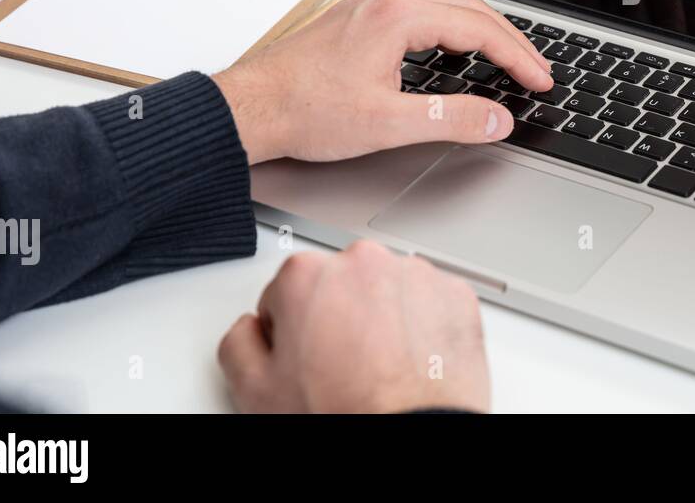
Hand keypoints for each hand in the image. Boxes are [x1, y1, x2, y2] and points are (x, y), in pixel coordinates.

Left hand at [212, 0, 552, 163]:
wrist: (248, 109)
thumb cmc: (303, 112)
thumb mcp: (387, 124)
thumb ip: (450, 118)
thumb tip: (497, 118)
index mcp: (396, 18)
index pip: (478, 30)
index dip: (518, 57)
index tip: (540, 80)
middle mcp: (384, 2)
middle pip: (468, 9)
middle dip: (509, 41)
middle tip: (536, 70)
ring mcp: (369, 6)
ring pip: (446, 6)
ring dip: (482, 32)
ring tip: (508, 60)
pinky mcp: (358, 17)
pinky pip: (422, 11)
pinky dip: (453, 29)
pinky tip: (456, 49)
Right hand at [218, 241, 489, 412]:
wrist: (411, 434)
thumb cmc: (346, 413)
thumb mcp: (255, 389)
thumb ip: (239, 341)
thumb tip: (250, 329)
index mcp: (306, 274)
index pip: (286, 292)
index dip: (292, 329)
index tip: (306, 353)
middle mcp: (362, 261)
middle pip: (339, 283)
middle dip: (337, 315)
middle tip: (343, 363)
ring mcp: (413, 274)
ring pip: (387, 288)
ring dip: (382, 316)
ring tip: (381, 365)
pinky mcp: (455, 292)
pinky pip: (430, 301)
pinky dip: (423, 323)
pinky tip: (412, 358)